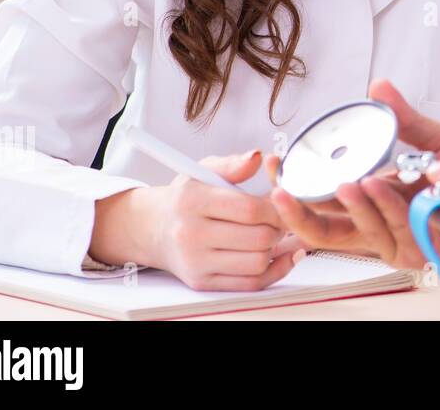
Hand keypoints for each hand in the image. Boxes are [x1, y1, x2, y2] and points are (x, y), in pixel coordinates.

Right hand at [100, 149, 305, 290]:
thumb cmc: (187, 197)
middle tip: (281, 219)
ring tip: (273, 234)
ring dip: (275, 248)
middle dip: (279, 227)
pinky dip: (273, 270)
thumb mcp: (204, 170)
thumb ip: (233, 164)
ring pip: (257, 262)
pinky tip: (281, 255)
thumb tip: (257, 157)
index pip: (249, 209)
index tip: (284, 202)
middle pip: (258, 238)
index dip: (277, 207)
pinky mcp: (202, 282)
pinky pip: (250, 284)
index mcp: (193, 201)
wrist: (155, 228)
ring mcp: (195, 262)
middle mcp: (191, 235)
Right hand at [266, 79, 439, 270]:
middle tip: (281, 186)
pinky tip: (376, 186)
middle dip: (298, 209)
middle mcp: (379, 220)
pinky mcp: (420, 247)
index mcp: (373, 197)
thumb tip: (379, 86)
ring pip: (357, 231)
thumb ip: (403, 117)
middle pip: (324, 227)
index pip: (320, 199)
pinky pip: (395, 228)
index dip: (293, 186)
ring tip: (340, 182)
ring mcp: (397, 236)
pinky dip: (384, 207)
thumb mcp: (434, 139)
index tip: (273, 164)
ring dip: (347, 205)